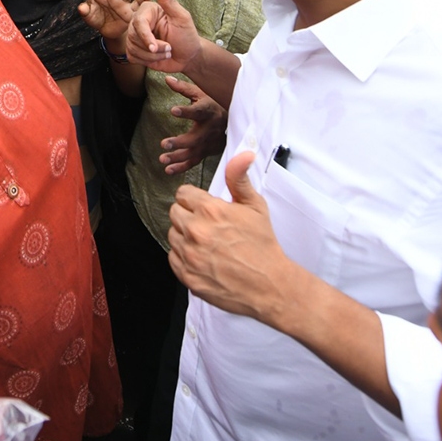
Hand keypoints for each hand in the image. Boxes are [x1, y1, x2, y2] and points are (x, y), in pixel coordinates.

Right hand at [126, 0, 202, 73]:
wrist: (188, 57)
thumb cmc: (186, 36)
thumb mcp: (181, 17)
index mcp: (148, 10)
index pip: (138, 23)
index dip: (146, 37)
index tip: (155, 47)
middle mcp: (138, 21)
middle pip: (134, 38)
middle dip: (154, 49)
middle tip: (170, 48)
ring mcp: (134, 36)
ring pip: (133, 49)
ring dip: (153, 56)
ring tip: (166, 52)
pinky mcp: (133, 50)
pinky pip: (132, 57)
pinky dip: (147, 61)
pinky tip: (157, 57)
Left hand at [159, 75, 226, 173]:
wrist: (234, 120)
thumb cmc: (213, 103)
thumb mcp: (201, 93)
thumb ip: (183, 88)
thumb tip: (167, 79)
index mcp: (209, 111)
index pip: (198, 111)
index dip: (186, 111)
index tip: (173, 111)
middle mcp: (211, 129)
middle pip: (196, 138)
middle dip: (180, 142)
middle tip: (164, 144)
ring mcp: (209, 142)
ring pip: (193, 152)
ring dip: (177, 157)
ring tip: (162, 158)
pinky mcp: (207, 151)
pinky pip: (194, 161)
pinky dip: (181, 167)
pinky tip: (168, 170)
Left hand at [168, 151, 294, 326]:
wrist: (269, 285)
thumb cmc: (263, 245)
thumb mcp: (255, 207)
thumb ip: (240, 179)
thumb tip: (243, 155)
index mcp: (209, 211)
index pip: (183, 194)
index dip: (195, 199)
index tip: (205, 208)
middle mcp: (195, 231)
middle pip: (175, 212)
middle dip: (189, 216)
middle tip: (209, 226)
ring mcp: (189, 254)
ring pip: (172, 234)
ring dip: (185, 236)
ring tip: (208, 244)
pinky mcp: (186, 275)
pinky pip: (172, 257)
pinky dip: (184, 257)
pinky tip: (204, 258)